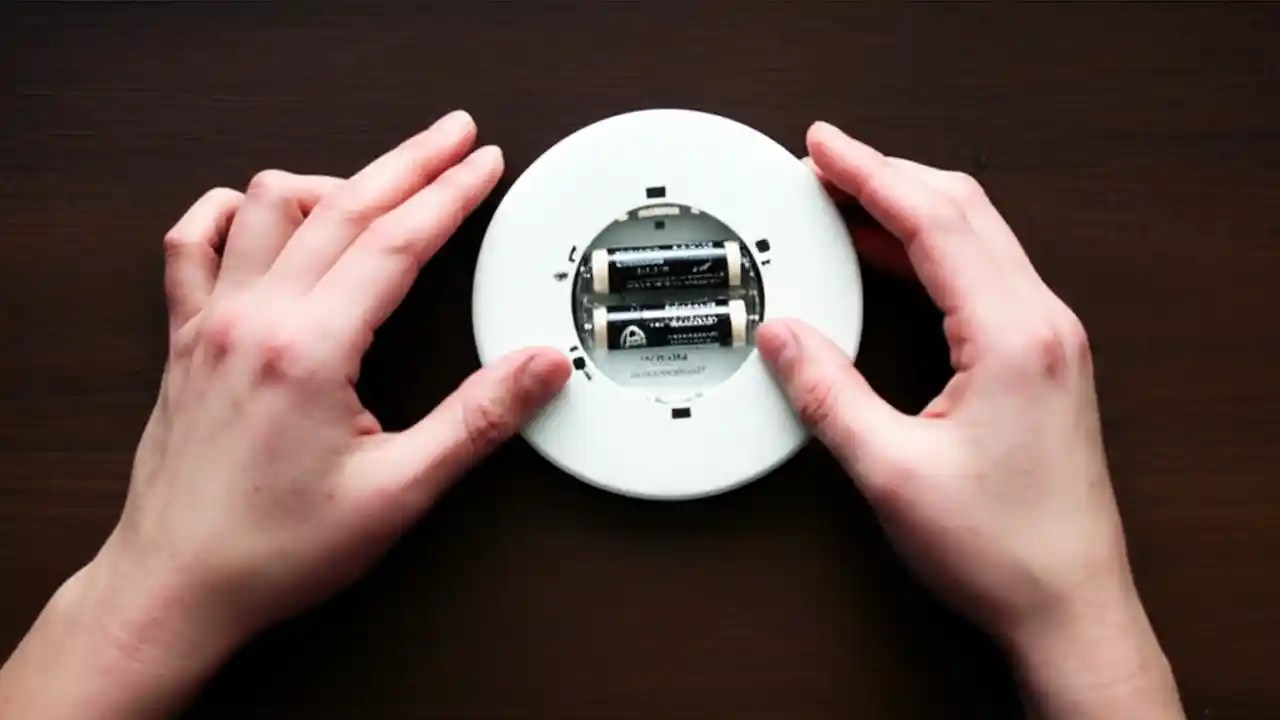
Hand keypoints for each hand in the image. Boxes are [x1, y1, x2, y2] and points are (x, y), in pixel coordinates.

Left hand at [0, 110, 569, 718]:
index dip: (449, 195)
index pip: (394, 241)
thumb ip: (478, 421)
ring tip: (379, 181)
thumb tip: (537, 369)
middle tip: (455, 138)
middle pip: (341, 204)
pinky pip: (192, 241)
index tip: (482, 165)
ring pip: (266, 204)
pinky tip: (260, 214)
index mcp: (308, 350)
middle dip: (409, 162)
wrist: (177, 585)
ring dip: (330, 179)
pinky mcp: (185, 337)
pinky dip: (231, 210)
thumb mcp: (398, 492)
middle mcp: (253, 319)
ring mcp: (210, 321)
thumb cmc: (273, 549)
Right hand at [758, 122, 1181, 718]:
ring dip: (911, 209)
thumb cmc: (1003, 549)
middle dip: (889, 174)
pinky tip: (892, 259)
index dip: (870, 173)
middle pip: (963, 210)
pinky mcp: (1043, 361)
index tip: (825, 147)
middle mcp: (1042, 325)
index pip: (933, 221)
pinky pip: (984, 276)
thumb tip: (785, 338)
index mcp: (1012, 336)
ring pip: (977, 238)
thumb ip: (829, 394)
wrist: (1069, 605)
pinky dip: (931, 251)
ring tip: (847, 201)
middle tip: (827, 162)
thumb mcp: (892, 472)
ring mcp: (1049, 341)